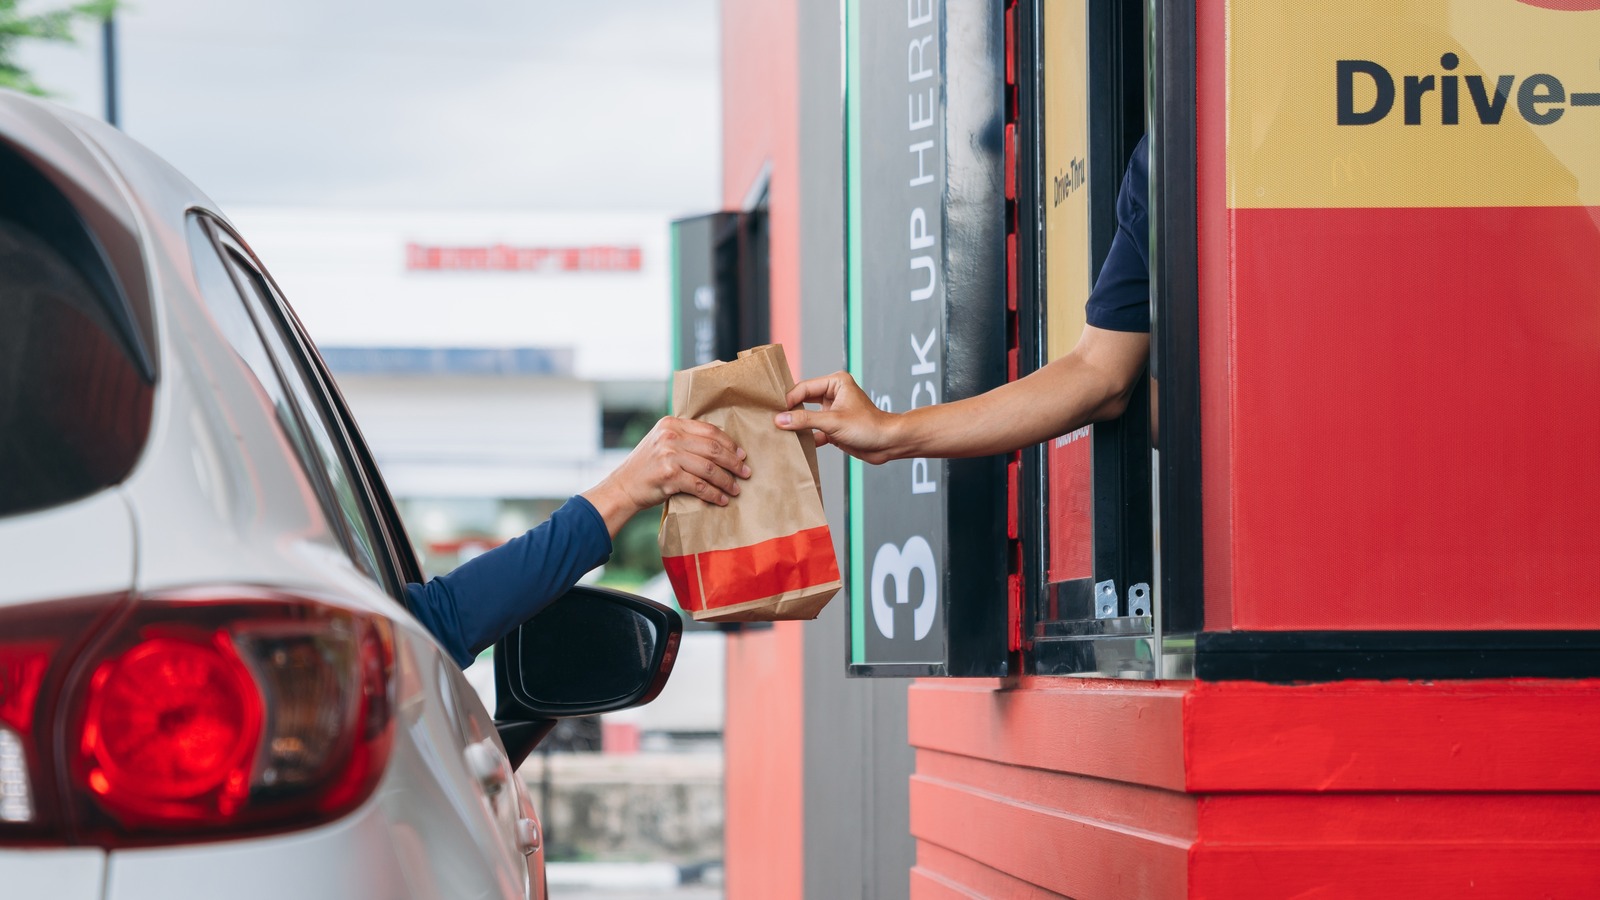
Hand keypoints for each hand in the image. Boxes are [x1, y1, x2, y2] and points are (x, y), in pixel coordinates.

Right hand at [581, 417, 751, 535]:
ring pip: (710, 468)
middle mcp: (670, 436)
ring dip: (727, 481)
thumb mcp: (662, 443)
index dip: (729, 444)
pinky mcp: (669, 475)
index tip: (741, 455)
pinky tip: (722, 500)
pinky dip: (714, 494)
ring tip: (736, 489)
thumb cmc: (647, 467)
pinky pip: (700, 485)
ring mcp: (669, 455)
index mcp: (671, 423)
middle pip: (713, 448)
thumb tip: (722, 447)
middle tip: (746, 473)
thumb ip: (685, 438)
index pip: (709, 430)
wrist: (623, 487)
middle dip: (734, 462)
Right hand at [774, 371, 900, 464]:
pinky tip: (795, 444)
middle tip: (772, 420)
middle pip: (803, 401)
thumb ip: (805, 420)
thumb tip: (780, 419)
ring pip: (807, 417)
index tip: (775, 412)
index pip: (804, 388)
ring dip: (797, 425)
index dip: (789, 400)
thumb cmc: (869, 426)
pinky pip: (814, 430)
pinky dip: (806, 437)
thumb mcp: (833, 422)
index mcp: (835, 383)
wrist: (888, 444)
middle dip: (790, 411)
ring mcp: (833, 411)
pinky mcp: (833, 427)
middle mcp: (833, 394)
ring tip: (780, 432)